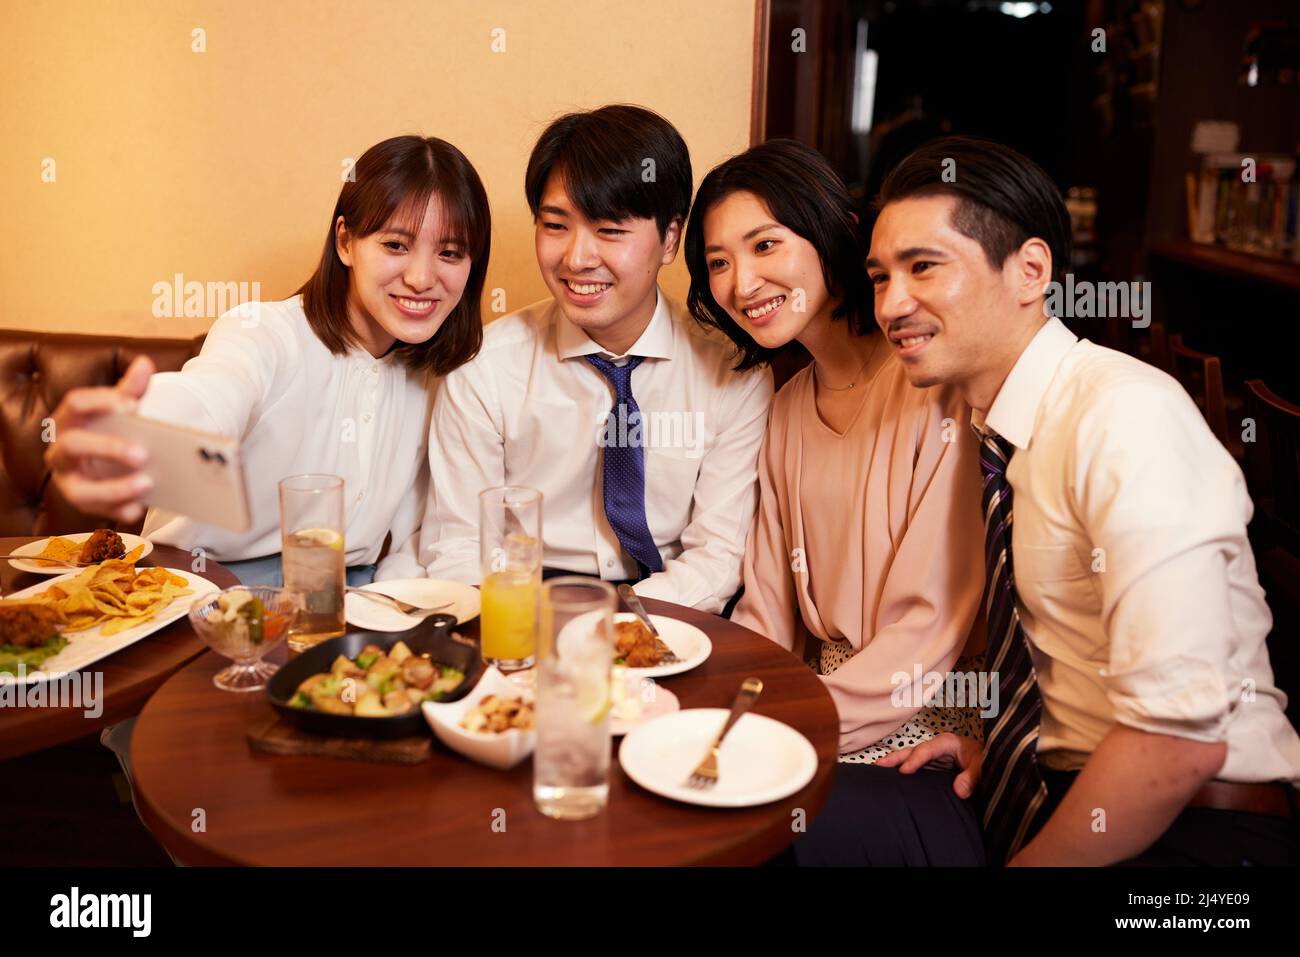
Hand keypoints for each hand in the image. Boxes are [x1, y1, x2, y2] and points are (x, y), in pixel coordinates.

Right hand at [44, 355, 155, 523]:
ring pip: (80, 489)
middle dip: (106, 448)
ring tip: (147, 484)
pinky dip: (118, 510)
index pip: (75, 403)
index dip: (101, 402)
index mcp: (70, 419)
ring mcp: (68, 479)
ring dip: (113, 489)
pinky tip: (138, 508)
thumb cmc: (112, 428)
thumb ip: (132, 389)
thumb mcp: (121, 409)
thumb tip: (144, 363)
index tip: (132, 406)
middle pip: (72, 446)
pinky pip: (96, 512)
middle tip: (142, 453)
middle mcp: (61, 450)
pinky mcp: (83, 502)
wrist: (110, 460)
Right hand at [874, 731, 983, 798]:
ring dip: (896, 762)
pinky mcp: (934, 765)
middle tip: (879, 765)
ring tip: (879, 769)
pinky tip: (894, 776)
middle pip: (913, 750)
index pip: (927, 750)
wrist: (989, 761)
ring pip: (911, 756)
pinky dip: (904, 768)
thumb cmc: (985, 759)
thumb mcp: (982, 766)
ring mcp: (934, 756)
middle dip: (896, 757)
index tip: (904, 771)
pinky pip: (916, 765)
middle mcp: (937, 747)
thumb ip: (972, 777)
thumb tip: (959, 790)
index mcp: (947, 742)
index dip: (915, 760)